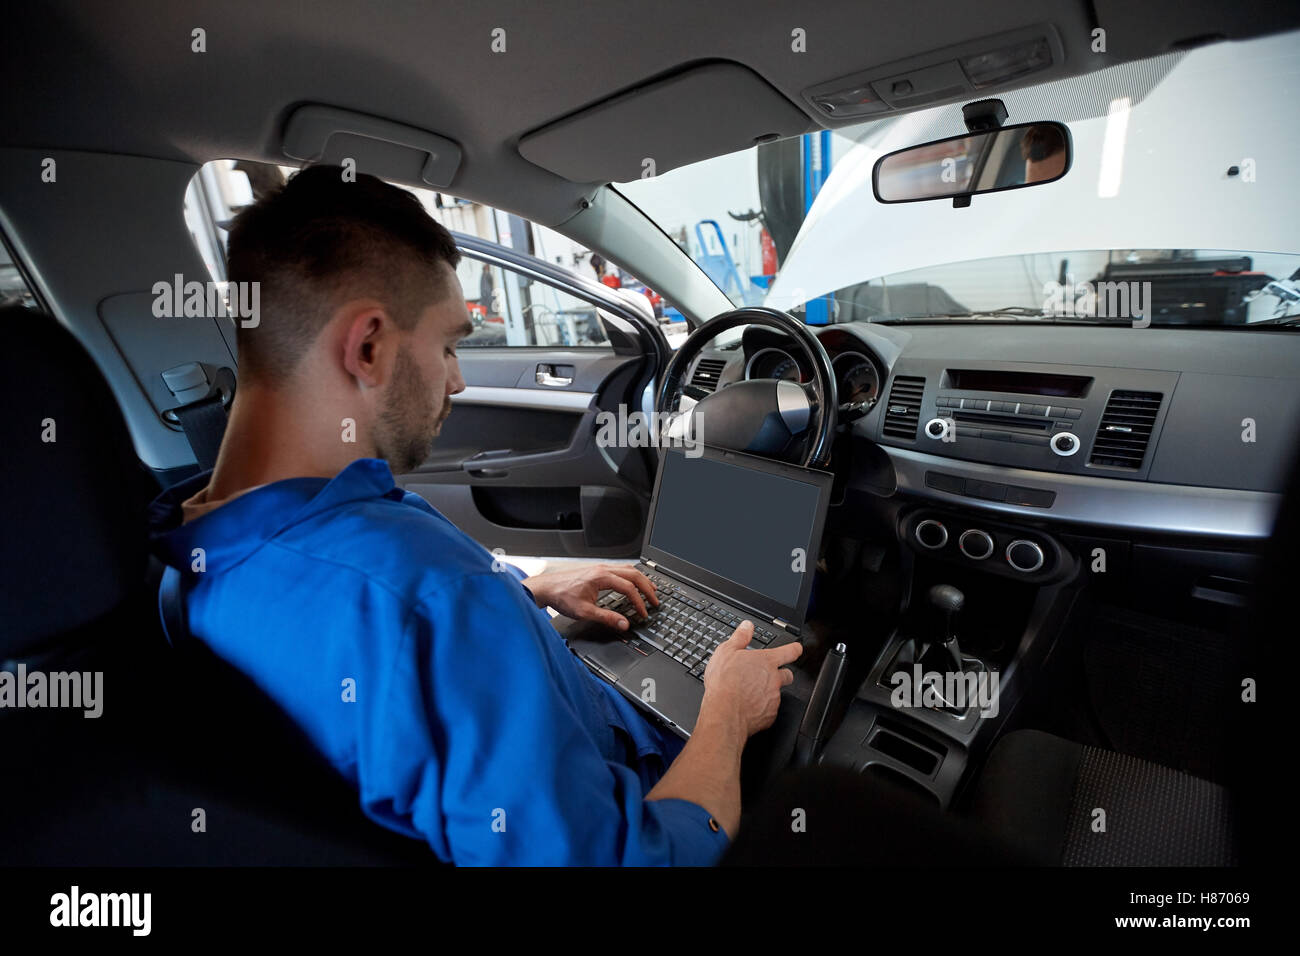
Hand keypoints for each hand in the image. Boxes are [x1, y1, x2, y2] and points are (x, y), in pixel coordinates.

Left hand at [521, 563, 657, 630]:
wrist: (546, 587)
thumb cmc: (561, 597)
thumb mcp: (585, 612)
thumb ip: (607, 618)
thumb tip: (624, 624)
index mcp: (602, 577)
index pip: (629, 588)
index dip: (639, 602)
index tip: (643, 613)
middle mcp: (603, 569)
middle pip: (634, 575)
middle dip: (647, 588)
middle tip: (656, 600)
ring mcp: (600, 567)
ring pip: (629, 569)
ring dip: (641, 580)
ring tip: (651, 590)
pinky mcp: (597, 569)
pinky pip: (621, 569)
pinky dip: (632, 576)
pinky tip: (633, 581)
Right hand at [700, 622, 801, 736]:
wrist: (724, 712)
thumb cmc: (724, 683)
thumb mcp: (726, 652)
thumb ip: (740, 637)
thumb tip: (747, 626)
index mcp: (766, 661)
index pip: (790, 651)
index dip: (795, 648)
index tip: (797, 648)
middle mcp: (774, 679)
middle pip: (788, 674)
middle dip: (782, 674)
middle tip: (768, 675)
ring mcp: (774, 698)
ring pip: (777, 693)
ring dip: (768, 692)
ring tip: (750, 693)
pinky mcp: (770, 715)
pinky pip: (769, 710)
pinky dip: (761, 708)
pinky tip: (747, 707)